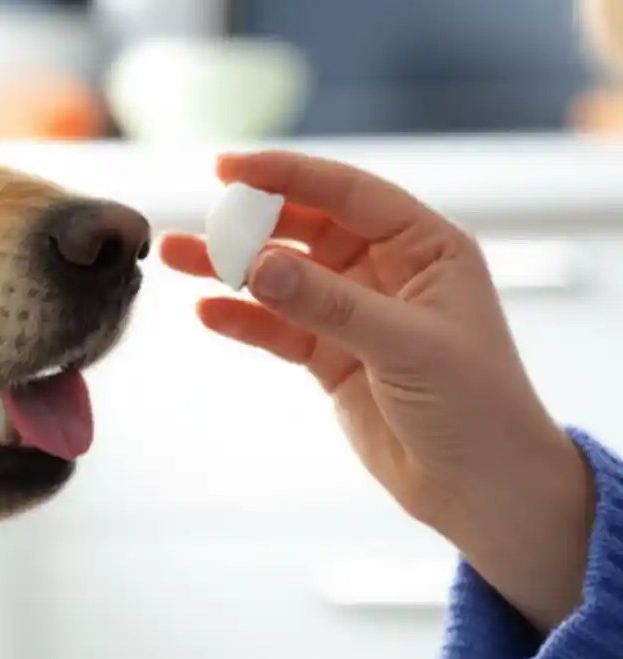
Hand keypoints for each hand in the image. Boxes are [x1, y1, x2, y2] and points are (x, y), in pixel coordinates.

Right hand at [161, 151, 593, 630]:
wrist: (481, 489)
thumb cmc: (476, 406)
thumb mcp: (406, 346)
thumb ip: (328, 304)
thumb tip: (256, 265)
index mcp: (425, 246)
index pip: (347, 194)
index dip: (288, 177)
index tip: (230, 169)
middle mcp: (386, 270)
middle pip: (305, 229)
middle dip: (251, 223)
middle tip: (202, 221)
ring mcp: (354, 312)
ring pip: (281, 276)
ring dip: (232, 267)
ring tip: (176, 255)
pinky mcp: (330, 355)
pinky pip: (276, 326)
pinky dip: (242, 318)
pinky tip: (208, 311)